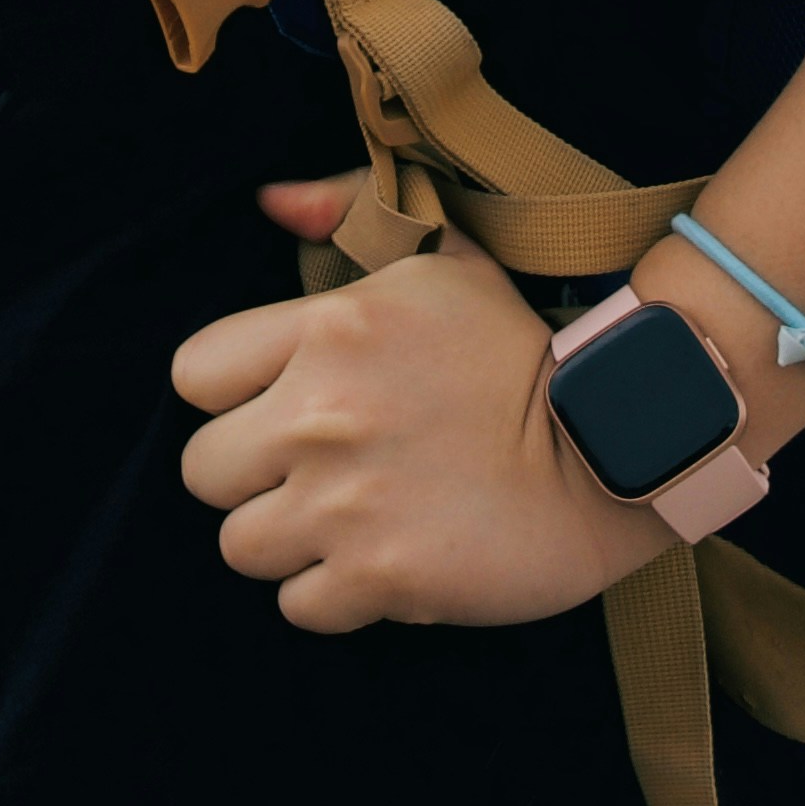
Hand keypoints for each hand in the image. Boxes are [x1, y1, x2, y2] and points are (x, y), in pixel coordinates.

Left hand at [170, 183, 677, 632]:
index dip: (226, 395)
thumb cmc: (524, 352)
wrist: (612, 447)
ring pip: (240, 545)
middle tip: (308, 472)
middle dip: (249, 475)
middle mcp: (320, 416)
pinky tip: (376, 563)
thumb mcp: (444, 260)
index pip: (192, 374)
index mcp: (327, 330)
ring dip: (286, 540)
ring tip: (343, 520)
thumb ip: (347, 211)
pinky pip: (299, 605)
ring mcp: (345, 504)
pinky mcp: (380, 578)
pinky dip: (331, 595)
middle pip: (202, 471)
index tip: (272, 405)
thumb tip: (271, 200)